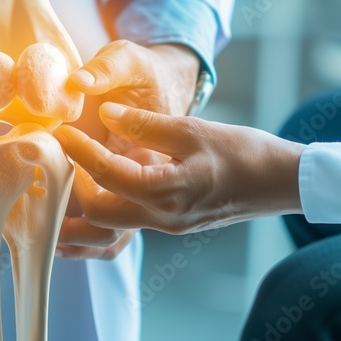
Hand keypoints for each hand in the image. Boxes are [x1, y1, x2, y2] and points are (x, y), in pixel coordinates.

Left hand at [54, 102, 305, 234]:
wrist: (281, 182)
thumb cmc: (244, 152)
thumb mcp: (192, 130)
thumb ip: (145, 124)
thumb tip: (106, 113)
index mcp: (166, 192)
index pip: (107, 174)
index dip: (79, 152)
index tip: (60, 132)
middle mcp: (162, 218)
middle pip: (99, 215)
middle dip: (73, 192)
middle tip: (58, 163)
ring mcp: (166, 226)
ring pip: (111, 227)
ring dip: (84, 211)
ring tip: (62, 190)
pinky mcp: (171, 223)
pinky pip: (128, 224)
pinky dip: (106, 212)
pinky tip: (94, 196)